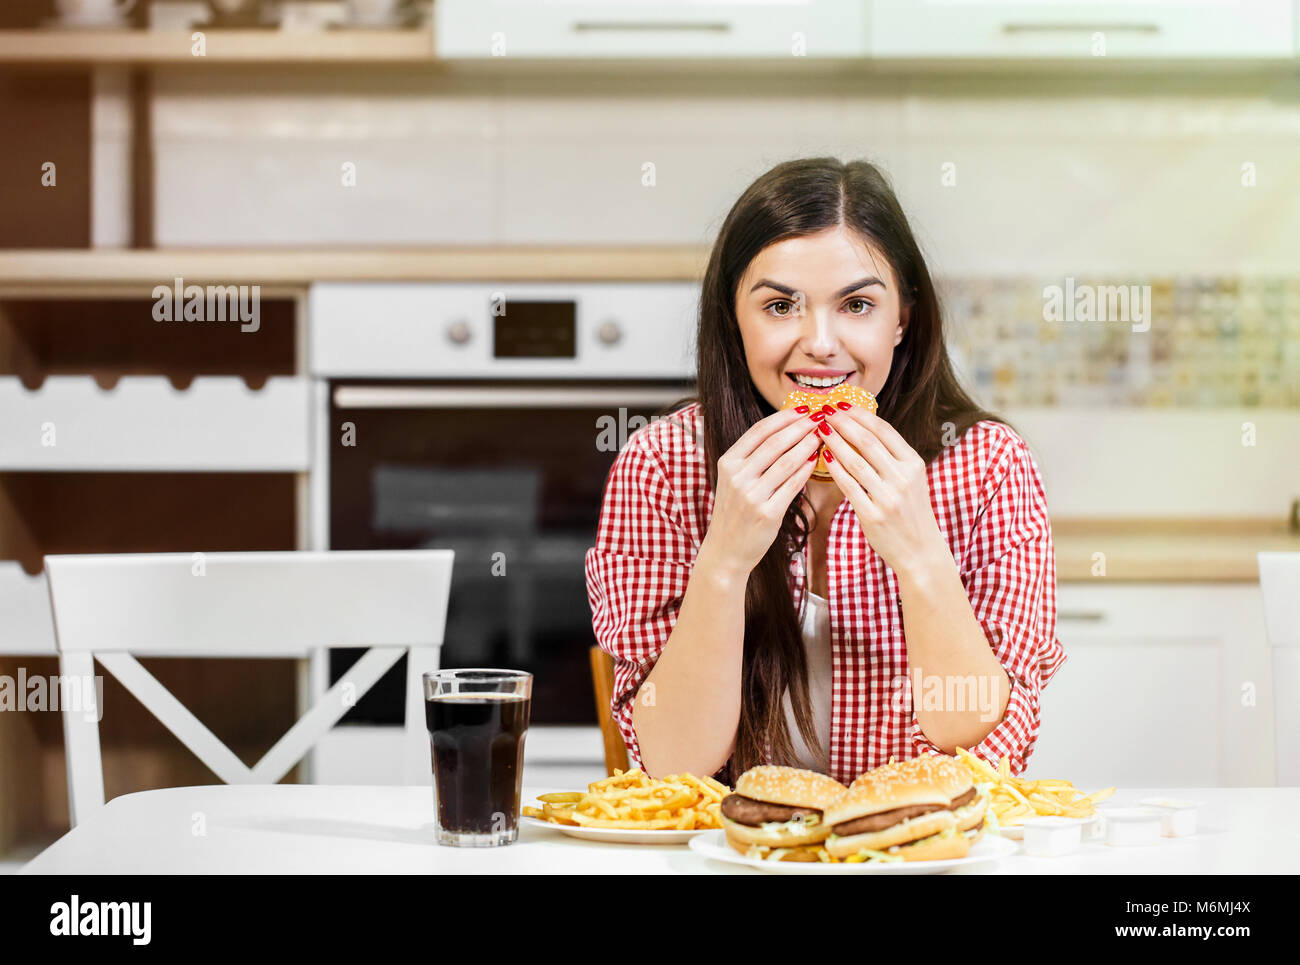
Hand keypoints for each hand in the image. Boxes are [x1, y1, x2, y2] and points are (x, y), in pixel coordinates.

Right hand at [703, 406, 821, 576]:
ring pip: (786, 462)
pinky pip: (792, 485)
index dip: (783, 417)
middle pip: (774, 443)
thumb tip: (786, 430)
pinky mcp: (767, 513)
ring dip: (807, 445)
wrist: (726, 550)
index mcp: (728, 463)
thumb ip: (753, 458)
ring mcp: (751, 495)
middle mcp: (737, 477)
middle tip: (819, 417)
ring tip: (822, 435)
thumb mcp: (734, 480)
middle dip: (800, 427)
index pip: (758, 431)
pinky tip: (817, 460)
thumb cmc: (735, 512)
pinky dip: (806, 470)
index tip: (803, 409)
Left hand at [817, 404, 947, 574]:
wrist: (920, 551)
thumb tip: (861, 429)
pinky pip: (848, 485)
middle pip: (867, 441)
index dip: (860, 415)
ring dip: (834, 441)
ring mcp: (888, 497)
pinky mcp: (872, 515)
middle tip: (824, 411)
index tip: (841, 405)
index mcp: (914, 464)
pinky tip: (823, 456)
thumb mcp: (911, 480)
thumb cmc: (911, 512)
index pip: (884, 431)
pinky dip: (834, 468)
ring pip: (855, 461)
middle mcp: (903, 478)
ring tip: (819, 429)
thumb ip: (891, 457)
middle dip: (842, 423)